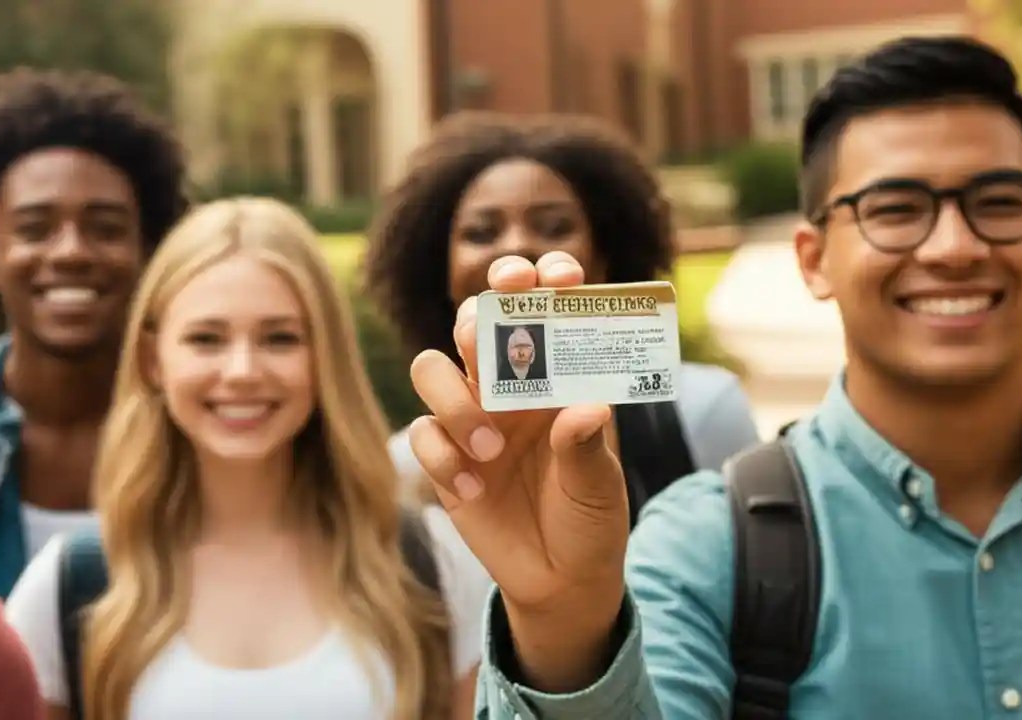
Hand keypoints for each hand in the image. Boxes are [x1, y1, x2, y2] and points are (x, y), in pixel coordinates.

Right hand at [408, 252, 629, 690]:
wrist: (561, 580)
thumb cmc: (590, 519)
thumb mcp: (600, 486)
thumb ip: (587, 447)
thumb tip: (583, 408)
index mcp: (555, 377)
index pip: (543, 311)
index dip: (544, 281)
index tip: (557, 276)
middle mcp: (508, 386)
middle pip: (474, 322)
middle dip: (479, 317)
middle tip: (489, 337)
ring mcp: (470, 418)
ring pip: (432, 368)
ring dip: (455, 399)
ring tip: (491, 447)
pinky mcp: (443, 458)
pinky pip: (421, 435)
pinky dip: (443, 458)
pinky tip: (474, 490)